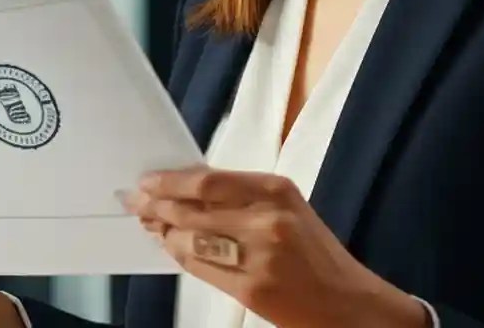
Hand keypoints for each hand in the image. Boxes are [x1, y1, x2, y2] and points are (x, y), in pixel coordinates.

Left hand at [123, 168, 427, 327]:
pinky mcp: (250, 288)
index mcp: (276, 190)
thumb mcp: (287, 209)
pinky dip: (179, 257)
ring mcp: (257, 256)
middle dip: (156, 205)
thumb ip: (242, 196)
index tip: (146, 180)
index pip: (206, 181)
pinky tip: (170, 247)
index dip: (169, 181)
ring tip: (150, 225)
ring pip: (189, 240)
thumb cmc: (315, 253)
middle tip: (134, 202)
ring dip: (163, 232)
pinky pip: (199, 268)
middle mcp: (266, 219)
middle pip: (192, 209)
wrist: (348, 304)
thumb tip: (186, 188)